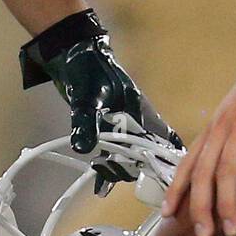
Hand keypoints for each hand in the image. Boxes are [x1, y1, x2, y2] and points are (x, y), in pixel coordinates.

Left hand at [19, 9, 182, 185]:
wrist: (71, 51)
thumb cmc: (87, 69)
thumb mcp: (86, 96)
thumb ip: (86, 122)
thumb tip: (84, 147)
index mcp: (140, 111)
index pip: (163, 141)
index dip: (164, 160)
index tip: (160, 177)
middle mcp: (137, 120)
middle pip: (146, 153)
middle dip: (134, 167)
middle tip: (113, 172)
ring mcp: (123, 123)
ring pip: (130, 153)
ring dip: (119, 166)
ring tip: (103, 176)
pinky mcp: (108, 125)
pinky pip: (114, 150)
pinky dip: (109, 164)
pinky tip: (101, 184)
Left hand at [161, 50, 235, 235]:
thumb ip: (235, 145)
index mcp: (214, 128)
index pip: (188, 163)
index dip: (176, 188)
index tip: (167, 212)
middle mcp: (222, 127)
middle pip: (203, 172)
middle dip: (200, 205)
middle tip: (203, 232)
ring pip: (226, 169)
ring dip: (228, 201)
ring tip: (232, 227)